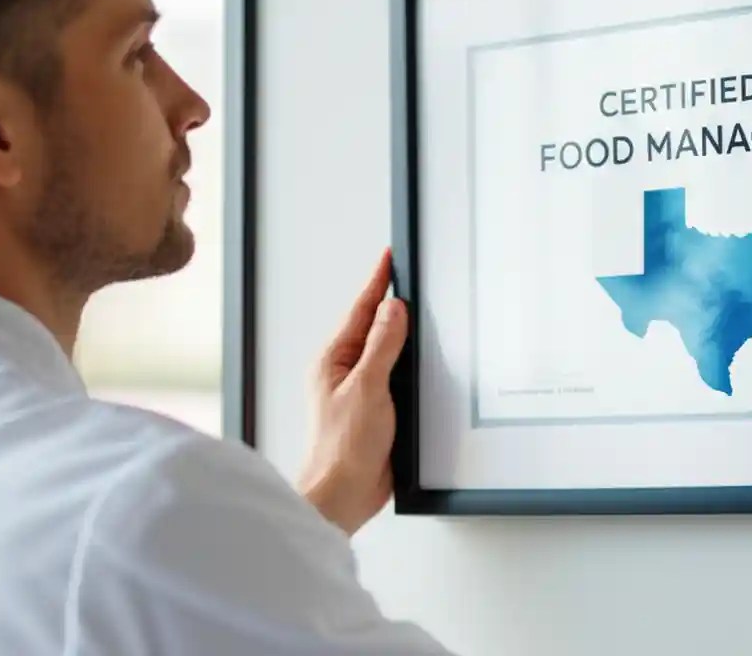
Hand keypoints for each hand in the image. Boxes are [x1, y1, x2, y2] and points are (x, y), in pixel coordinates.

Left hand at [299, 249, 408, 535]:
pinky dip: (407, 362)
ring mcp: (359, 390)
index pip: (361, 310)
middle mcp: (344, 371)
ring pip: (385, 351)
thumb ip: (383, 346)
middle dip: (389, 301)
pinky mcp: (375, 409)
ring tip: (413, 305)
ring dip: (400, 333)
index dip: (378, 282)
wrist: (343, 494)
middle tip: (404, 271)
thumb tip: (393, 309)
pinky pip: (393, 375)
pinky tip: (418, 358)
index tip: (390, 256)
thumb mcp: (367, 387)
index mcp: (334, 360)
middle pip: (373, 326)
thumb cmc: (342, 448)